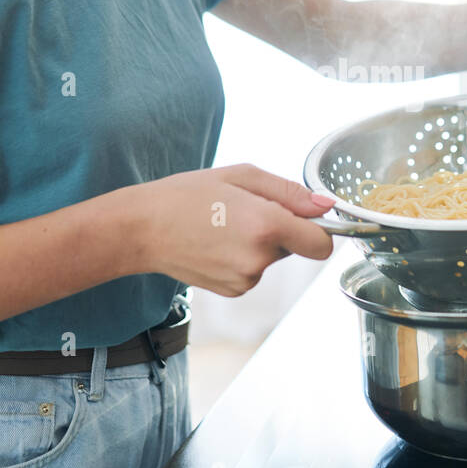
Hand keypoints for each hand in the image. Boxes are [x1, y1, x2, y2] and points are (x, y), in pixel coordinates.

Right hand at [127, 164, 334, 296]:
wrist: (141, 229)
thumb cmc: (187, 194)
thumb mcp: (241, 176)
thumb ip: (290, 192)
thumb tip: (326, 206)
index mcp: (266, 226)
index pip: (322, 244)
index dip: (319, 230)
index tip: (305, 218)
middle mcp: (259, 259)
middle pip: (296, 246)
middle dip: (280, 228)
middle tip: (242, 210)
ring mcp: (245, 280)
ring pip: (272, 258)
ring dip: (259, 243)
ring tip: (222, 225)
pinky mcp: (233, 291)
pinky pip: (254, 271)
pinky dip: (242, 257)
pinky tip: (215, 243)